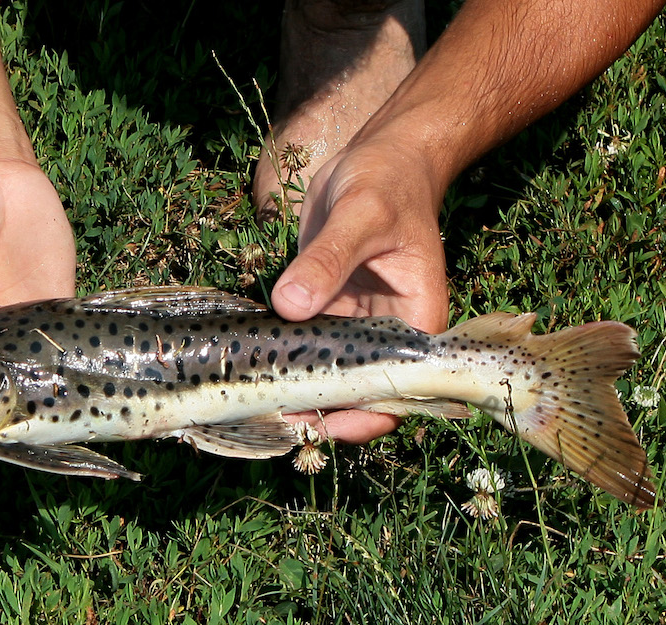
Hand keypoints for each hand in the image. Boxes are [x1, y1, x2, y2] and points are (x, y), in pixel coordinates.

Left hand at [272, 130, 449, 442]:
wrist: (379, 158)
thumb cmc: (388, 182)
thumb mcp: (360, 215)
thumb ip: (327, 260)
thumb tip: (290, 305)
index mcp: (417, 322)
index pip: (400, 390)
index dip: (366, 418)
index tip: (325, 425)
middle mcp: (387, 334)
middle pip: (360, 393)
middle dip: (322, 411)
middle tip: (276, 419)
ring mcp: (354, 325)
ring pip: (327, 375)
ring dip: (295, 389)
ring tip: (255, 402)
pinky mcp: (325, 309)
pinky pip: (303, 344)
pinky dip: (280, 358)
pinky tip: (248, 366)